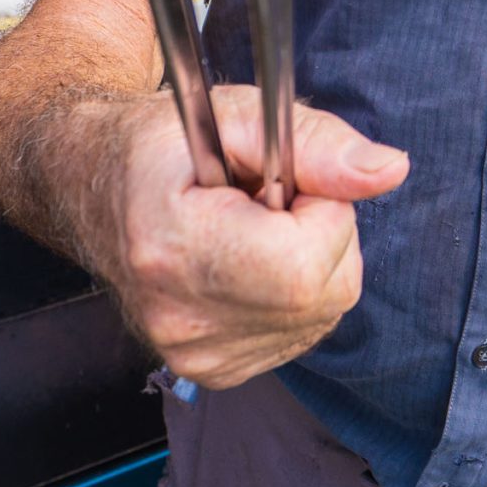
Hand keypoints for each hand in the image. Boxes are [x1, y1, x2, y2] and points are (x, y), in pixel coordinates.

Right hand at [73, 85, 408, 387]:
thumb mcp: (239, 114)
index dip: (322, 212)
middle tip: (268, 199)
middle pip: (324, 293)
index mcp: (174, 249)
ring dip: (309, 263)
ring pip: (321, 314)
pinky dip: (293, 294)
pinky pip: (300, 332)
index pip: (306, 264)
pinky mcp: (211, 372)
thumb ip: (319, 143)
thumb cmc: (166, 144)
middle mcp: (179, 319)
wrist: (96, 187)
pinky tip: (248, 262)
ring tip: (251, 228)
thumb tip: (390, 171)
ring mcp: (192, 356)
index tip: (285, 182)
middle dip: (323, 234)